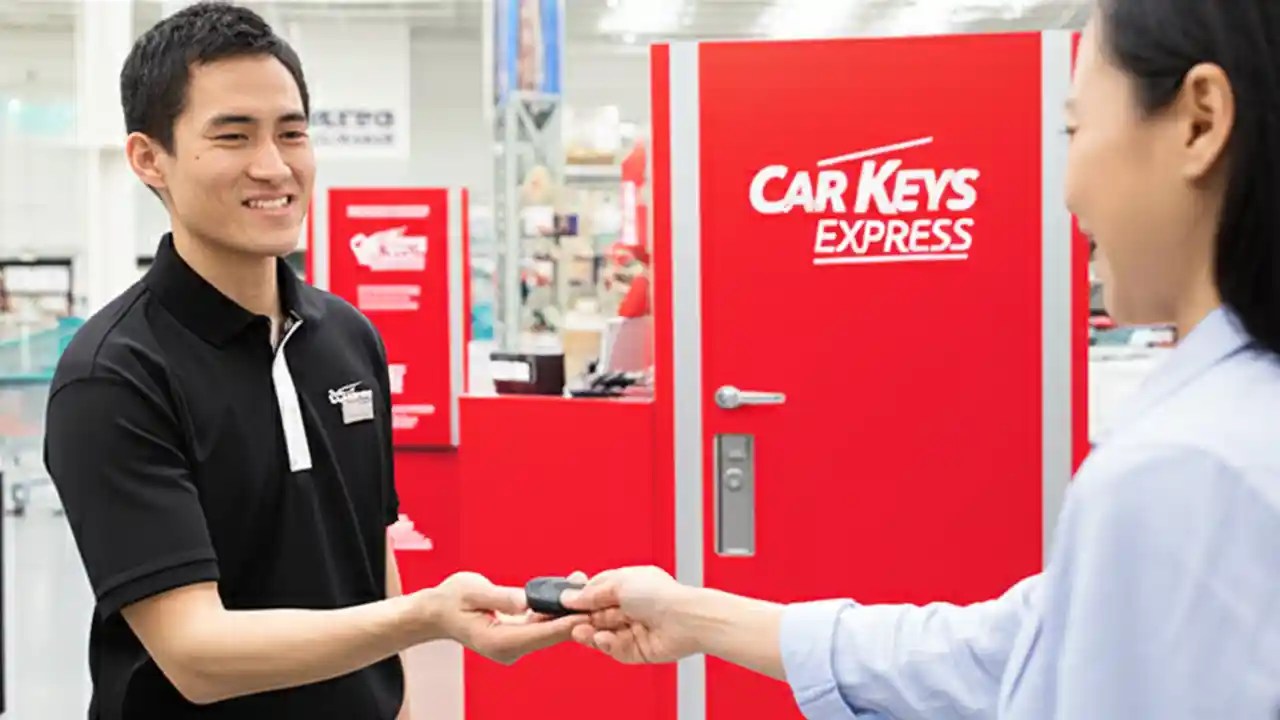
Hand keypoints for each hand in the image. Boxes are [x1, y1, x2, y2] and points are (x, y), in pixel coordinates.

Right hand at [423, 571, 588, 664]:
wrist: (436, 611)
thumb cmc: (450, 599)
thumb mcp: (472, 591)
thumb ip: (501, 596)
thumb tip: (526, 601)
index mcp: (498, 642)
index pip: (539, 634)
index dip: (563, 623)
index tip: (585, 614)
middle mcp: (509, 648)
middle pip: (549, 634)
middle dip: (573, 616)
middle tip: (598, 599)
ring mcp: (514, 644)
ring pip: (548, 629)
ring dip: (566, 611)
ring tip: (589, 587)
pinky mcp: (517, 636)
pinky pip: (541, 624)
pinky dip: (555, 610)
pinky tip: (571, 591)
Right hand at [561, 566, 699, 663]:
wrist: (685, 620)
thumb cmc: (661, 595)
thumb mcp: (618, 583)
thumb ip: (591, 592)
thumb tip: (569, 597)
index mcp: (628, 586)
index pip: (596, 592)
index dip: (580, 599)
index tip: (563, 604)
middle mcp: (631, 607)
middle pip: (596, 615)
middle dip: (582, 618)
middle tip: (567, 620)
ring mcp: (634, 629)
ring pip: (602, 634)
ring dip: (590, 633)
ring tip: (580, 631)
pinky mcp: (638, 650)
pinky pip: (615, 649)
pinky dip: (607, 644)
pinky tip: (603, 639)